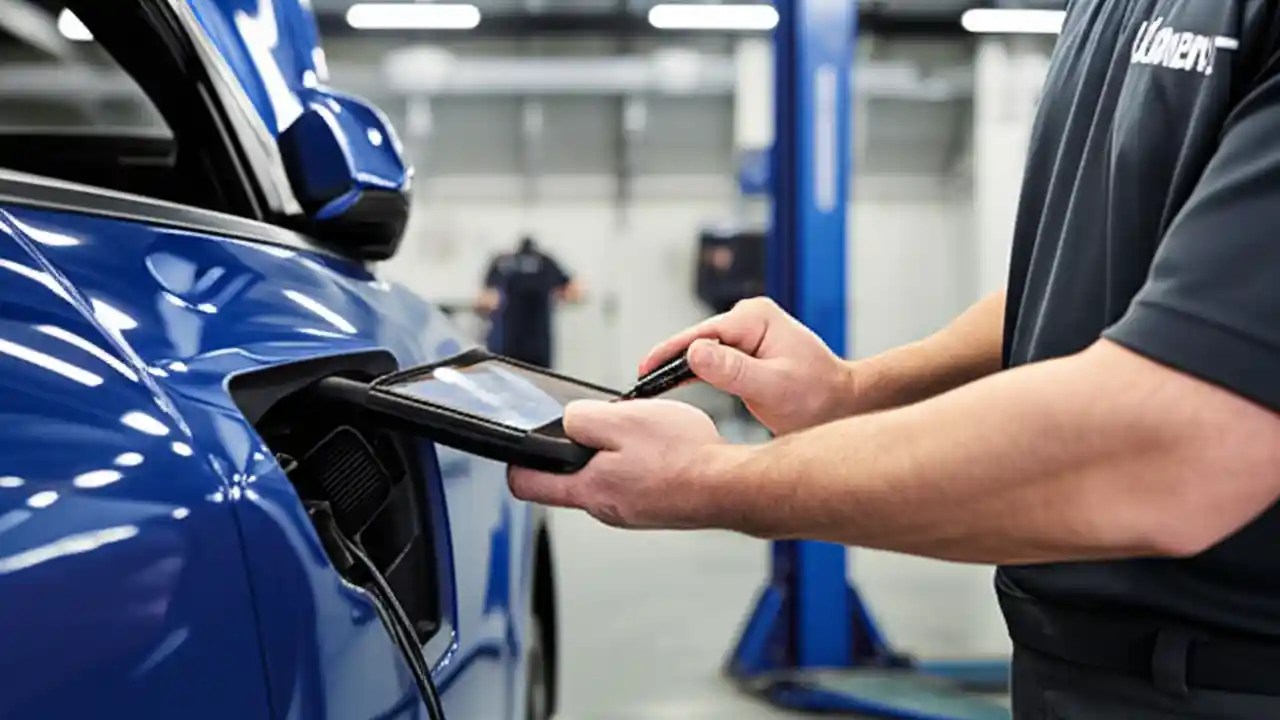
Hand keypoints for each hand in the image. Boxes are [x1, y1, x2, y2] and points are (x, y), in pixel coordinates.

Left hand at [508, 399, 747, 529]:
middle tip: (601, 423)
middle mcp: (606, 509)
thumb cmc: (684, 457)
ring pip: (606, 476)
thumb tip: (569, 420)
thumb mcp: (623, 420)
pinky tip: (663, 446)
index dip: (517, 460)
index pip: (526, 485)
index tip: (522, 443)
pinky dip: (642, 461)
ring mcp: (632, 511)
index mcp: (589, 490)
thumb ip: (583, 419)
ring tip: (641, 432)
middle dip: (578, 448)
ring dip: (615, 452)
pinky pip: (635, 480)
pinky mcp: (656, 508)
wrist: (733, 486)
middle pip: (569, 478)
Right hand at [640, 297, 853, 433]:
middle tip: (640, 385)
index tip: (645, 370)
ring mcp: (746, 332)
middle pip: (696, 340)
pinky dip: (691, 373)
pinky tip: (670, 384)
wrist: (842, 403)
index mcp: (755, 317)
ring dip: (677, 369)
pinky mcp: (744, 349)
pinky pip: (710, 359)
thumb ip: (734, 370)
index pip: (701, 334)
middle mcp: (749, 318)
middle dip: (668, 362)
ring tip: (648, 388)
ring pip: (700, 351)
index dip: (669, 353)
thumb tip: (694, 353)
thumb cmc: (817, 397)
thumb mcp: (773, 387)